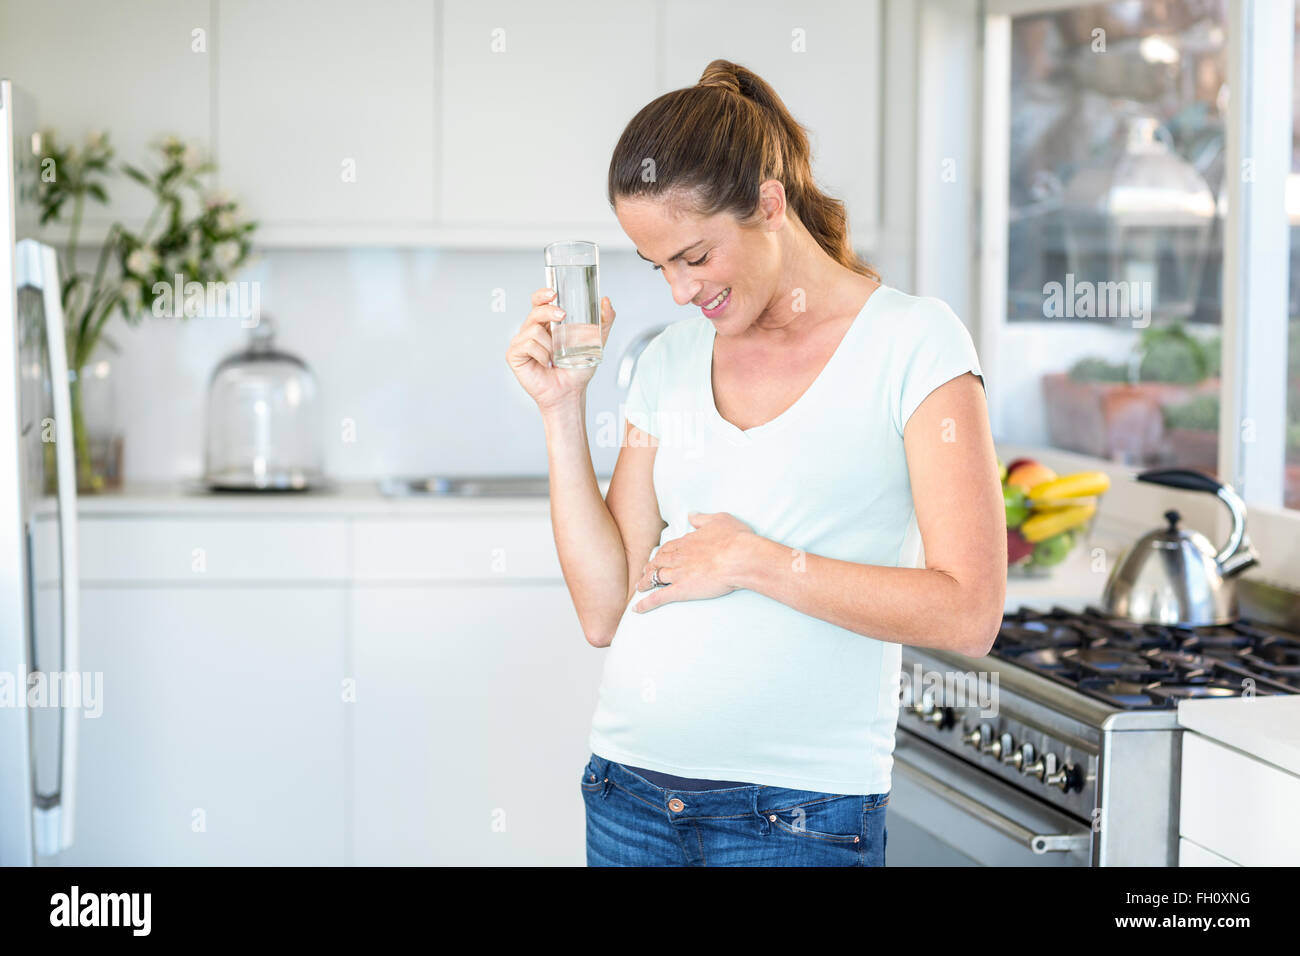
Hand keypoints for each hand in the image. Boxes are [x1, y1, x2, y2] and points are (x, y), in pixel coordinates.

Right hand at [506, 287, 615, 410]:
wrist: (570, 392)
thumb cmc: (577, 370)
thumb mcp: (596, 341)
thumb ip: (604, 321)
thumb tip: (606, 301)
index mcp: (547, 324)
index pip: (539, 302)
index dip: (542, 294)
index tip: (553, 293)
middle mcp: (532, 331)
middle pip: (535, 311)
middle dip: (548, 311)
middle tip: (562, 316)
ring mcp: (521, 342)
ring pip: (533, 329)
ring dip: (549, 344)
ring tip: (555, 357)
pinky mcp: (514, 355)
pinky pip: (527, 344)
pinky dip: (541, 354)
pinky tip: (545, 363)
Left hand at [633, 512, 756, 612]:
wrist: (739, 557)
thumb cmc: (735, 539)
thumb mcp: (719, 520)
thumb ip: (702, 518)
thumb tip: (691, 515)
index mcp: (687, 541)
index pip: (669, 547)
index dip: (662, 553)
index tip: (658, 557)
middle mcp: (679, 556)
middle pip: (658, 562)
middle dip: (650, 567)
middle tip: (645, 572)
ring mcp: (678, 573)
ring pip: (655, 578)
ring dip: (645, 582)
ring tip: (640, 587)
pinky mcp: (681, 589)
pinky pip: (659, 597)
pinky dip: (646, 603)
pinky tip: (637, 609)